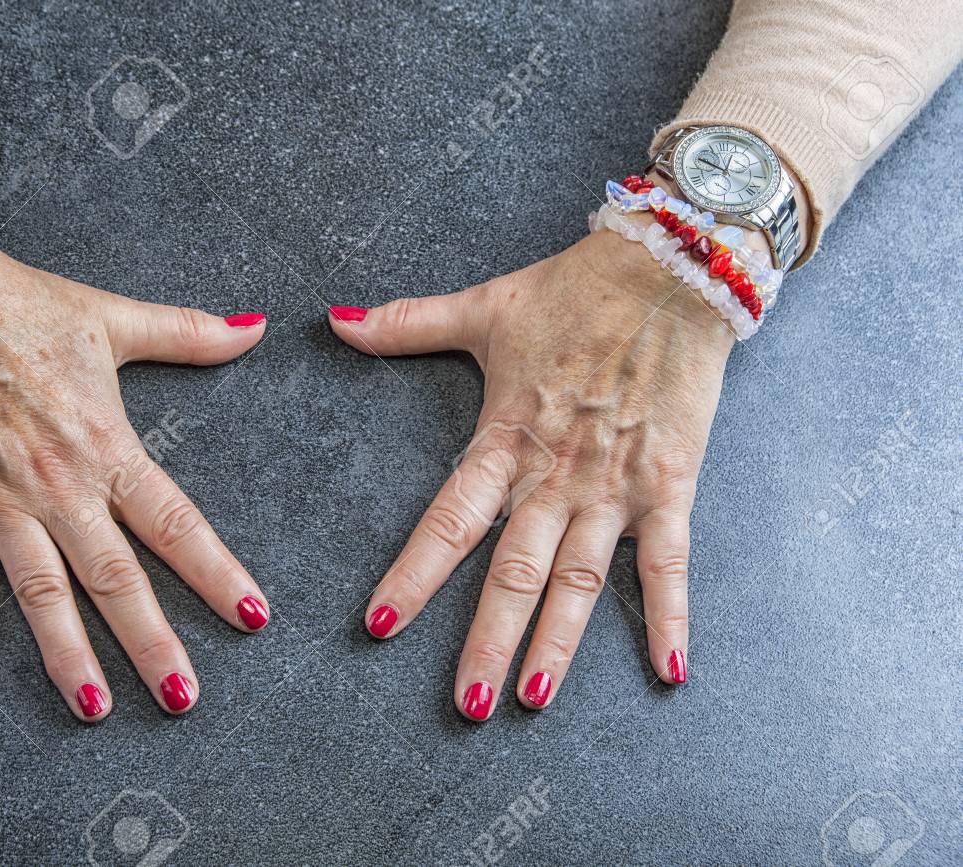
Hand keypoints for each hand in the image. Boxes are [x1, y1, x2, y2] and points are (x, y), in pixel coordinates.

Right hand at [0, 191, 270, 719]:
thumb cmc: (22, 306)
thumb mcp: (113, 318)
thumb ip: (189, 334)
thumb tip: (255, 326)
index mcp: (107, 447)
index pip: (177, 523)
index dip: (218, 573)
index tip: (254, 618)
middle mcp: (59, 486)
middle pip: (116, 578)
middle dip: (154, 641)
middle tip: (184, 698)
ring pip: (40, 594)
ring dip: (68, 655)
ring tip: (96, 708)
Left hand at [329, 220, 735, 718]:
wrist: (671, 266)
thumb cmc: (572, 289)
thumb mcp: (484, 306)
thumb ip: (406, 323)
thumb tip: (336, 322)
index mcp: (505, 437)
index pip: (448, 520)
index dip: (414, 575)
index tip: (380, 627)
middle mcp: (556, 473)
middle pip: (514, 570)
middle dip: (486, 639)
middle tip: (464, 702)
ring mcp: (615, 484)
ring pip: (581, 579)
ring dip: (558, 644)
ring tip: (533, 700)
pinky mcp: (671, 482)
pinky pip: (670, 561)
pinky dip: (670, 616)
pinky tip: (669, 672)